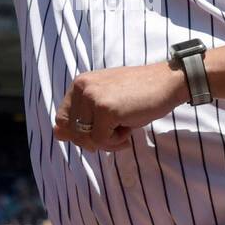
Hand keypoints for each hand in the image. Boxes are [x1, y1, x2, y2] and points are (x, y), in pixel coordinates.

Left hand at [53, 63, 188, 151]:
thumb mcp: (106, 103)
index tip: (103, 128)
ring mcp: (93, 97)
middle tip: (116, 130)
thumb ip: (81, 117)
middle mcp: (82, 87)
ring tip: (124, 126)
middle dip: (94, 139)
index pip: (63, 119)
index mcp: (80, 84)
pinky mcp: (106, 109)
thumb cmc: (139, 94)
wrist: (167, 82)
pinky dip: (116, 142)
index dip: (80, 132)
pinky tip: (130, 127)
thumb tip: (57, 135)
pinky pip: (101, 141)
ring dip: (106, 141)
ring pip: (85, 139)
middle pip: (72, 132)